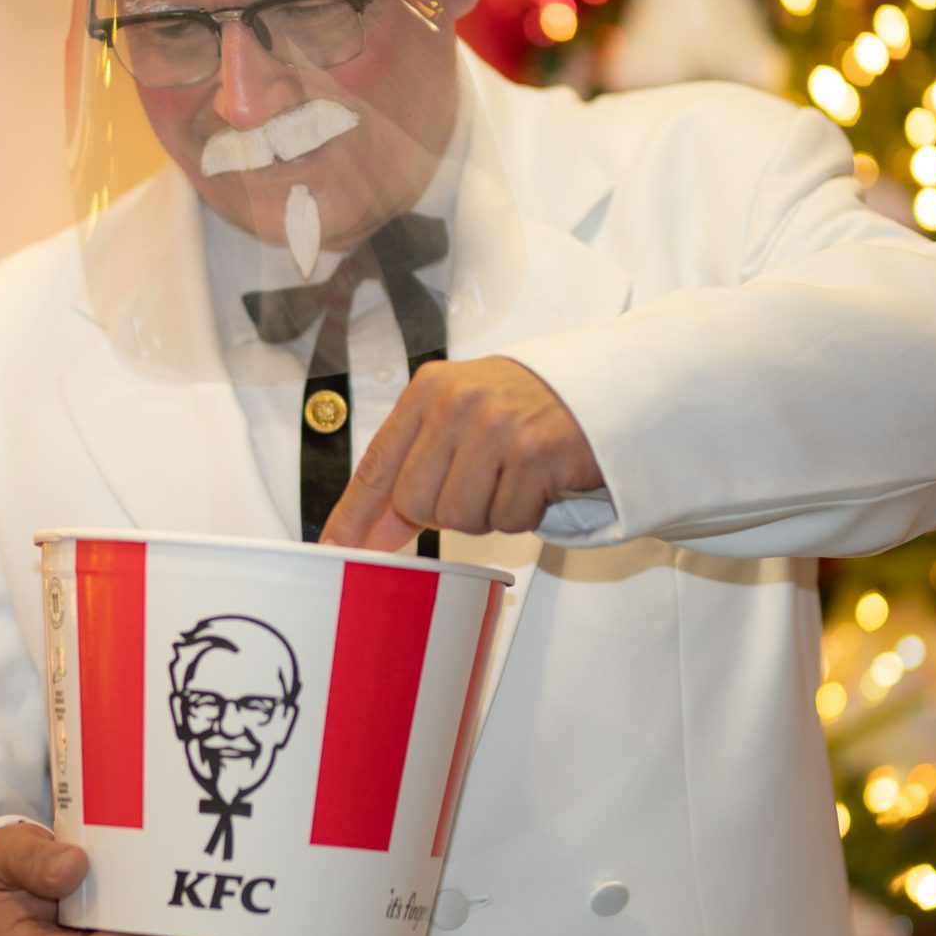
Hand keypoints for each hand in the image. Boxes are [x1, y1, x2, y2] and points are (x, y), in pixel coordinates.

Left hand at [321, 356, 600, 551]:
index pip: (377, 465)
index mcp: (429, 391)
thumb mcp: (459, 418)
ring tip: (509, 479)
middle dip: (443, 511)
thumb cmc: (525, 406)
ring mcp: (497, 427)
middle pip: (416, 503)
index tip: (333, 549)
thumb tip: (369, 533)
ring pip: (459, 518)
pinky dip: (523, 514)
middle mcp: (458, 403)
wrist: (602, 387)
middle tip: (479, 485)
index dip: (353, 516)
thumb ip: (412, 467)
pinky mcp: (536, 453)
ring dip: (485, 514)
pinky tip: (537, 482)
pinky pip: (508, 520)